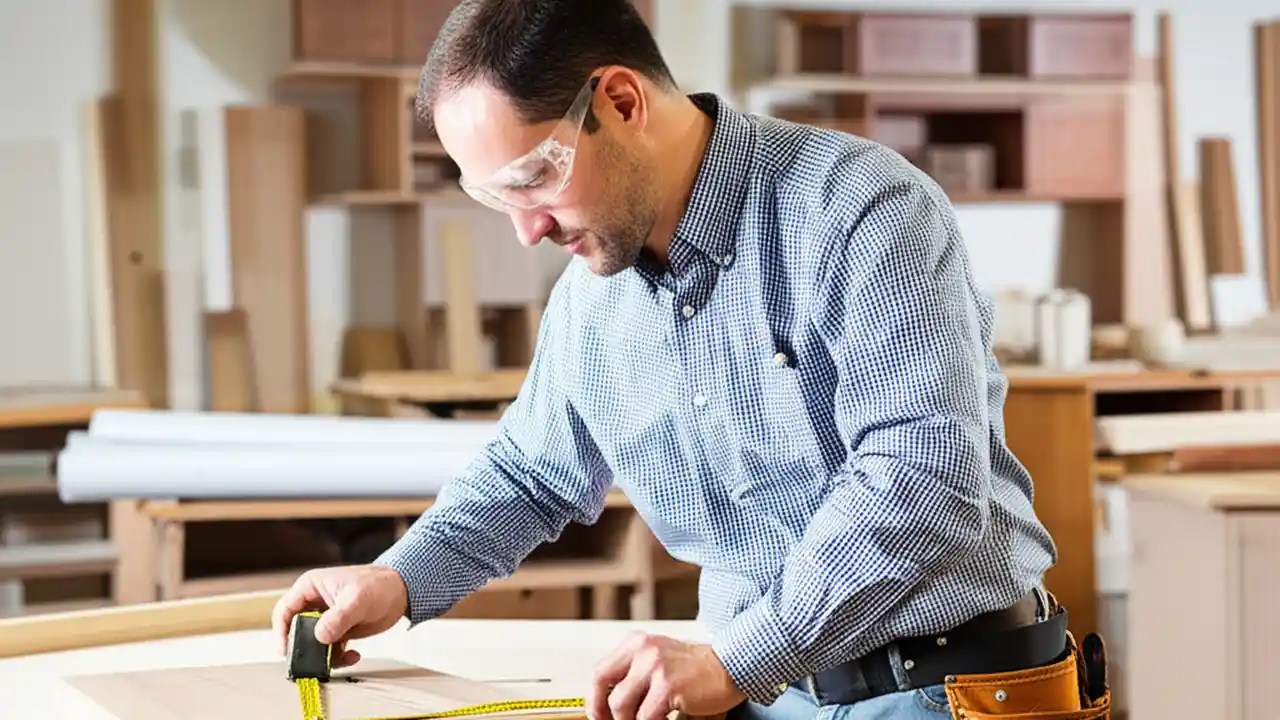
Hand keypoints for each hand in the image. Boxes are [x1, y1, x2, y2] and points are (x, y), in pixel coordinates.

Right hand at [271, 564, 409, 668]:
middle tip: (315, 660)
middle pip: (296, 631)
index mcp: (310, 587)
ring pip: (312, 644)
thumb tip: (320, 636)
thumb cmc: (378, 584)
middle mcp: (314, 603)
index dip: (281, 631)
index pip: (284, 610)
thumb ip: (338, 618)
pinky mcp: (337, 631)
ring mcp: (325, 619)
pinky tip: (353, 656)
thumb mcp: (357, 599)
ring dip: (324, 656)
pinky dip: (338, 658)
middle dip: (305, 647)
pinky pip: (328, 650)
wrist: (401, 592)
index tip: (286, 650)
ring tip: (342, 658)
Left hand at [588, 632, 745, 719]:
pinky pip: (645, 718)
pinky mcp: (668, 686)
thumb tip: (610, 703)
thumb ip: (635, 673)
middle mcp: (643, 650)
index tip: (599, 715)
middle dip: (605, 713)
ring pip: (621, 706)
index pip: (600, 671)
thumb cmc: (696, 667)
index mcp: (637, 643)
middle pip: (604, 688)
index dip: (594, 698)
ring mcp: (655, 666)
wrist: (730, 666)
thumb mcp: (659, 659)